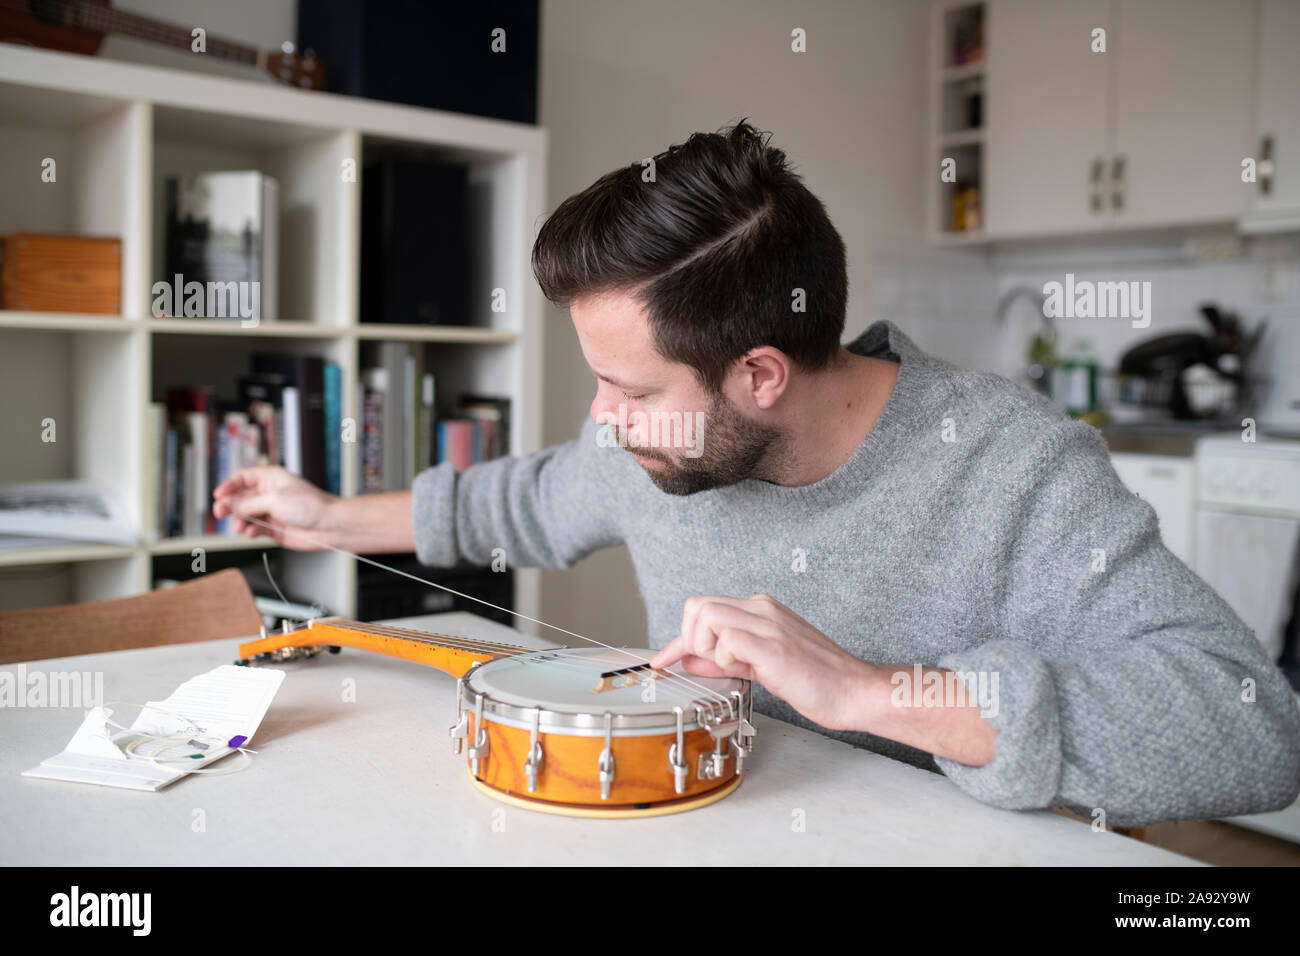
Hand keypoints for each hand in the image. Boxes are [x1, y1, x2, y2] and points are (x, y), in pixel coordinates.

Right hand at [212, 466, 335, 549]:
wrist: (328, 526)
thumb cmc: (310, 506)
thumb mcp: (274, 500)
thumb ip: (249, 503)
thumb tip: (229, 504)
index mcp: (271, 478)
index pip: (242, 478)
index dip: (229, 486)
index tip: (219, 495)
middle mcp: (270, 493)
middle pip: (241, 498)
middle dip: (230, 505)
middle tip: (220, 513)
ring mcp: (271, 511)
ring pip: (246, 515)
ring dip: (239, 520)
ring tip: (239, 527)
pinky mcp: (274, 528)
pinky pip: (255, 528)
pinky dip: (250, 531)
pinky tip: (251, 533)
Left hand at [649, 593, 877, 730]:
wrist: (854, 692)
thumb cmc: (816, 681)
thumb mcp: (760, 666)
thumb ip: (724, 659)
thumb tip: (689, 659)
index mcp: (761, 609)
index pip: (704, 608)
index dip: (679, 637)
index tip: (664, 659)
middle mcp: (762, 608)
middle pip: (697, 605)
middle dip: (689, 640)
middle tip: (707, 666)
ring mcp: (768, 623)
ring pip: (706, 616)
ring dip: (707, 648)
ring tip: (734, 668)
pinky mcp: (773, 644)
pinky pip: (727, 640)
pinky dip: (725, 659)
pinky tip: (748, 671)